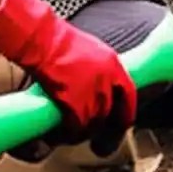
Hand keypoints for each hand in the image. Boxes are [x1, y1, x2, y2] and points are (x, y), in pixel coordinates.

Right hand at [0, 0, 136, 141]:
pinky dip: (70, 130)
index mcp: (114, 65)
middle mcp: (108, 80)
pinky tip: (63, 129)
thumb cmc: (59, 43)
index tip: (122, 122)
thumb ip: (100, 68)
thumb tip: (100, 82)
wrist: (43, 42)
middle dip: (98, 123)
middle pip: (108, 111)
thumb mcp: (90, 51)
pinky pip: (77, 125)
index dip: (125, 111)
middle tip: (88, 128)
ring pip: (93, 121)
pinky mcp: (76, 103)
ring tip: (70, 129)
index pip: (129, 95)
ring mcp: (93, 92)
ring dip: (82, 129)